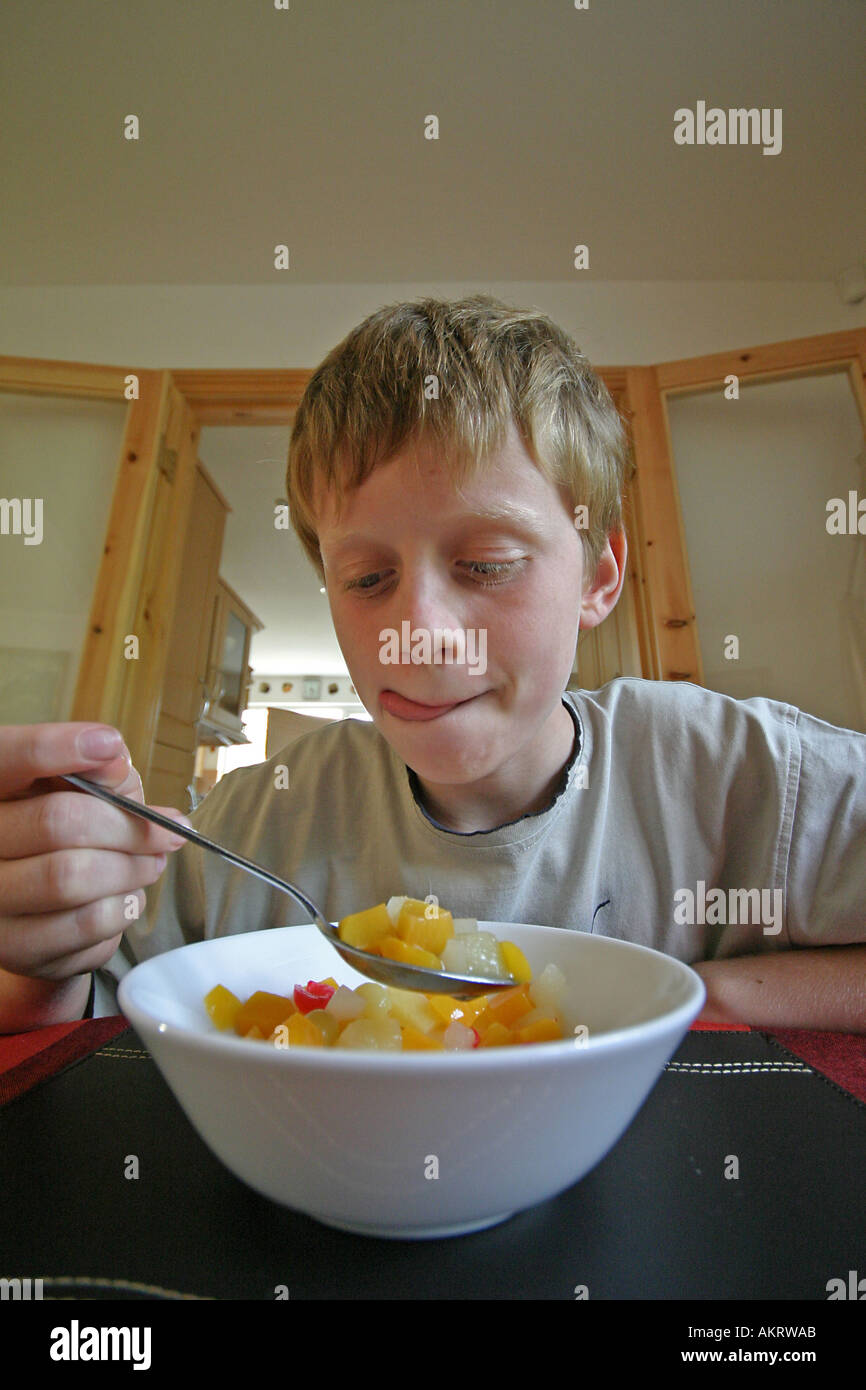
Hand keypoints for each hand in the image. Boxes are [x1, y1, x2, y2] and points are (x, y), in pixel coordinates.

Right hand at [0, 723, 188, 1028]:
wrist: (46, 911)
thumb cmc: (70, 835)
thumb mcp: (86, 793)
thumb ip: (99, 772)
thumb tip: (113, 758)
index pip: (6, 756)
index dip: (55, 747)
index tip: (108, 744)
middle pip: (58, 821)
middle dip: (130, 826)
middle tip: (169, 832)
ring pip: (72, 878)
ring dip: (133, 869)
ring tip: (152, 863)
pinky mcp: (14, 946)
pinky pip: (84, 924)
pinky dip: (122, 908)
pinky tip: (125, 897)